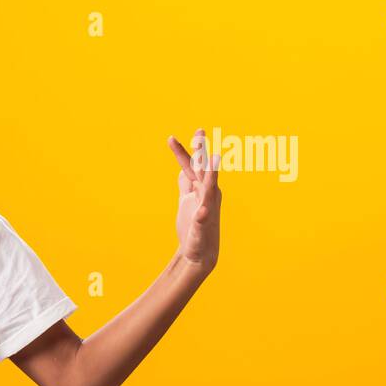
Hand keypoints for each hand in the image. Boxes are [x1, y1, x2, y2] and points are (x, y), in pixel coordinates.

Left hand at [167, 128, 221, 272]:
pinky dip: (203, 213)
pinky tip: (202, 210)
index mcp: (200, 187)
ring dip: (212, 173)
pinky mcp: (204, 225)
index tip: (170, 137)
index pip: (190, 166)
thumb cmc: (192, 225)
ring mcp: (207, 208)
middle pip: (202, 170)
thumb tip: (182, 169)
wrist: (198, 251)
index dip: (182, 152)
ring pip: (210, 187)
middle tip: (199, 133)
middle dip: (200, 152)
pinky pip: (204, 217)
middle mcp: (207, 194)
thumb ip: (185, 184)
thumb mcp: (186, 200)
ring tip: (214, 157)